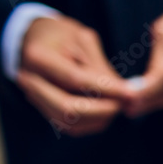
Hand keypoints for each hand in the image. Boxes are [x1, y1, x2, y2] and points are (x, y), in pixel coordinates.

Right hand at [17, 16, 129, 136]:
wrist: (37, 41)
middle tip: (126, 102)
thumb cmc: (63, 37)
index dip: (107, 89)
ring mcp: (36, 100)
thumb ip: (101, 67)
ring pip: (72, 123)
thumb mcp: (83, 40)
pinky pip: (73, 127)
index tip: (131, 93)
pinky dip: (95, 121)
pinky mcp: (47, 112)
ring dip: (101, 117)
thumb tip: (124, 93)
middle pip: (69, 109)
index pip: (75, 80)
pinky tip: (108, 108)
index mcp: (38, 57)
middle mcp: (31, 81)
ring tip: (118, 102)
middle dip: (103, 110)